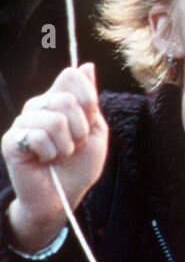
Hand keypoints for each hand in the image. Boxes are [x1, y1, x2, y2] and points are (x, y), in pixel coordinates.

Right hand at [1, 64, 106, 252]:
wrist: (64, 196)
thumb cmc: (80, 164)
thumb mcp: (96, 130)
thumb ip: (90, 100)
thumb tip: (87, 65)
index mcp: (58, 100)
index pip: (71, 75)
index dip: (87, 97)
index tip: (90, 119)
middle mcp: (37, 106)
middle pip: (66, 98)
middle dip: (80, 127)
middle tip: (74, 144)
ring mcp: (22, 123)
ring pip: (54, 119)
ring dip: (67, 144)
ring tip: (60, 154)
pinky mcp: (10, 141)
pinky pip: (38, 135)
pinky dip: (51, 152)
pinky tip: (45, 159)